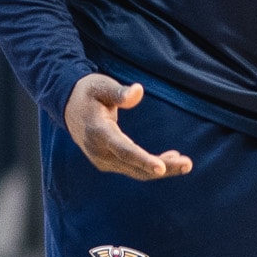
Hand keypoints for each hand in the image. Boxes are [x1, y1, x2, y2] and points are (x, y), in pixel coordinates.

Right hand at [64, 76, 192, 179]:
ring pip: (135, 171)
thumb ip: (119, 92)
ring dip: (161, 169)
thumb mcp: (101, 86)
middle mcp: (99, 151)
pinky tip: (170, 159)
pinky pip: (132, 168)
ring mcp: (102, 160)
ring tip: (185, 163)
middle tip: (188, 164)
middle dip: (163, 168)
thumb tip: (139, 91)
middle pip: (134, 165)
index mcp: (98, 132)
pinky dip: (151, 166)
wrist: (68, 106)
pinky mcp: (107, 162)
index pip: (123, 150)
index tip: (161, 168)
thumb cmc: (89, 92)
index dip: (143, 160)